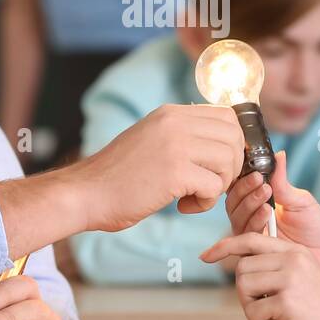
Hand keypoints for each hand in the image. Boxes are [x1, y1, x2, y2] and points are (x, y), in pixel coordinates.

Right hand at [73, 103, 243, 232]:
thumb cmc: (119, 176)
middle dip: (230, 167)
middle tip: (209, 184)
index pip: (226, 117)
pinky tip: (182, 206)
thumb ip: (182, 135)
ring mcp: (175, 145)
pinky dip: (204, 203)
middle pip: (234, 138)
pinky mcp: (174, 172)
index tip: (218, 166)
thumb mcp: (152, 139)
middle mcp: (175, 122)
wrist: (85, 193)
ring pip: (228, 161)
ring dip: (217, 186)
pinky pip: (213, 187)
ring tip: (193, 196)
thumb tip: (224, 144)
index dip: (232, 145)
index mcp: (171, 113)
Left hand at [200, 233, 319, 319]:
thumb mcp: (301, 278)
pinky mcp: (287, 301)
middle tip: (266, 307)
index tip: (205, 256)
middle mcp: (291, 259)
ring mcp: (290, 278)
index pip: (249, 240)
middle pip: (241, 269)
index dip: (224, 247)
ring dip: (253, 309)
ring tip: (277, 315)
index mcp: (294, 250)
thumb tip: (240, 267)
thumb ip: (275, 268)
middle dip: (246, 293)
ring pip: (243, 289)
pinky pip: (254, 312)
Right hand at [223, 149, 319, 281]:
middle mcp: (252, 219)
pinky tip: (266, 213)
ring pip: (236, 217)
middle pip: (233, 202)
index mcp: (261, 203)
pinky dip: (254, 221)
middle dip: (245, 190)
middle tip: (261, 182)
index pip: (241, 188)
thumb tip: (279, 155)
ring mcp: (252, 236)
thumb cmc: (316, 231)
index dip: (244, 179)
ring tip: (267, 195)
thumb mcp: (301, 201)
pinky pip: (244, 236)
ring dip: (249, 203)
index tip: (256, 171)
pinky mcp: (253, 252)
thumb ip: (284, 182)